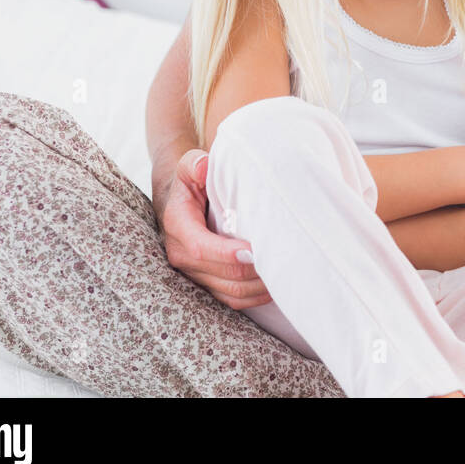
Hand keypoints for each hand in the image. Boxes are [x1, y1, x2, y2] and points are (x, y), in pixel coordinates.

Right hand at [160, 147, 273, 310]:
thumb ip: (194, 164)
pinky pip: (231, 299)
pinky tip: (276, 285)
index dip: (229, 254)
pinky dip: (255, 297)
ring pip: (230, 292)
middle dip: (255, 272)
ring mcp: (194, 274)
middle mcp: (182, 256)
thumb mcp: (189, 166)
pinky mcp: (206, 284)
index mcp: (178, 226)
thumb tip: (204, 166)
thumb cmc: (193, 182)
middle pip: (223, 275)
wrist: (181, 203)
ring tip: (285, 274)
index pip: (202, 248)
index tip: (255, 250)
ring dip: (259, 287)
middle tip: (284, 261)